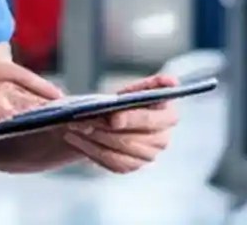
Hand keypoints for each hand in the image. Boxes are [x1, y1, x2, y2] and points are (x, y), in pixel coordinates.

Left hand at [61, 74, 180, 173]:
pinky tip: (77, 139)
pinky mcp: (132, 166)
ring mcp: (148, 156)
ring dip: (93, 138)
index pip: (150, 120)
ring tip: (74, 126)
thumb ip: (154, 83)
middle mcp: (163, 140)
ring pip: (118, 150)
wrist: (111, 120)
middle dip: (103, 129)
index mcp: (169, 117)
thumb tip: (172, 81)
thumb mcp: (138, 89)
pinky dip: (91, 150)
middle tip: (81, 120)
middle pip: (130, 138)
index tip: (113, 117)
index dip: (132, 119)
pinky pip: (111, 162)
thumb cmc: (127, 102)